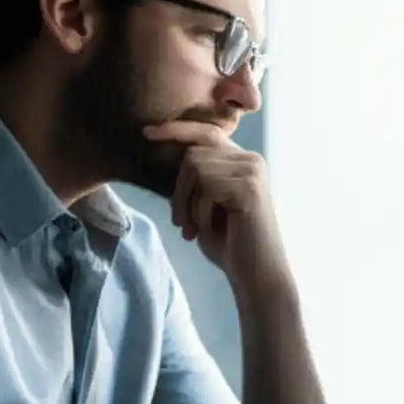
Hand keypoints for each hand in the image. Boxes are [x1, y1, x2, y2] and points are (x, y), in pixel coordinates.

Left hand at [143, 121, 289, 291]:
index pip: (206, 132)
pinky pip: (206, 187)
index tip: (147, 132)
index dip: (176, 129)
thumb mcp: (205, 204)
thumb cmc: (229, 244)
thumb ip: (194, 179)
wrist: (256, 274)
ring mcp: (253, 171)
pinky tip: (208, 229)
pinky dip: (199, 212)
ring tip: (194, 229)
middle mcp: (251, 160)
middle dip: (179, 190)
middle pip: (193, 154)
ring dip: (187, 203)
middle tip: (180, 223)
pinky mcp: (250, 187)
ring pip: (196, 169)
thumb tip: (164, 153)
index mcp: (242, 161)